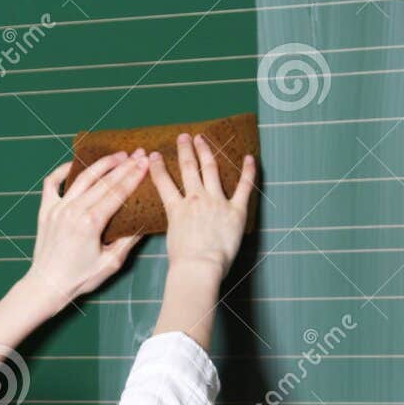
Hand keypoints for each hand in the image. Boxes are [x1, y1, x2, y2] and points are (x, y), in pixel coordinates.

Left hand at [20, 150, 148, 313]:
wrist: (47, 285)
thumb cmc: (78, 278)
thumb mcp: (111, 263)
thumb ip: (128, 240)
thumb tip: (144, 222)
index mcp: (90, 223)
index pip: (117, 192)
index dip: (134, 176)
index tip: (146, 163)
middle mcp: (73, 210)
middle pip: (103, 181)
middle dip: (124, 166)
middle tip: (139, 154)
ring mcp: (57, 208)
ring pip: (82, 178)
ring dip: (102, 164)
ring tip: (118, 155)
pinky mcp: (45, 210)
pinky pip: (52, 183)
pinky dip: (63, 170)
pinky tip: (76, 164)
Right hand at [147, 132, 255, 277]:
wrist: (199, 267)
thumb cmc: (183, 262)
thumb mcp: (172, 238)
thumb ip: (177, 223)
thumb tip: (181, 220)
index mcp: (177, 209)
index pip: (164, 183)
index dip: (158, 167)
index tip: (155, 155)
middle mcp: (196, 199)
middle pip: (188, 168)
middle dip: (185, 150)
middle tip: (184, 137)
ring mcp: (216, 202)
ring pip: (210, 169)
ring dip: (205, 151)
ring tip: (202, 139)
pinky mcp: (236, 210)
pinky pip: (244, 187)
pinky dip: (247, 171)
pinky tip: (248, 157)